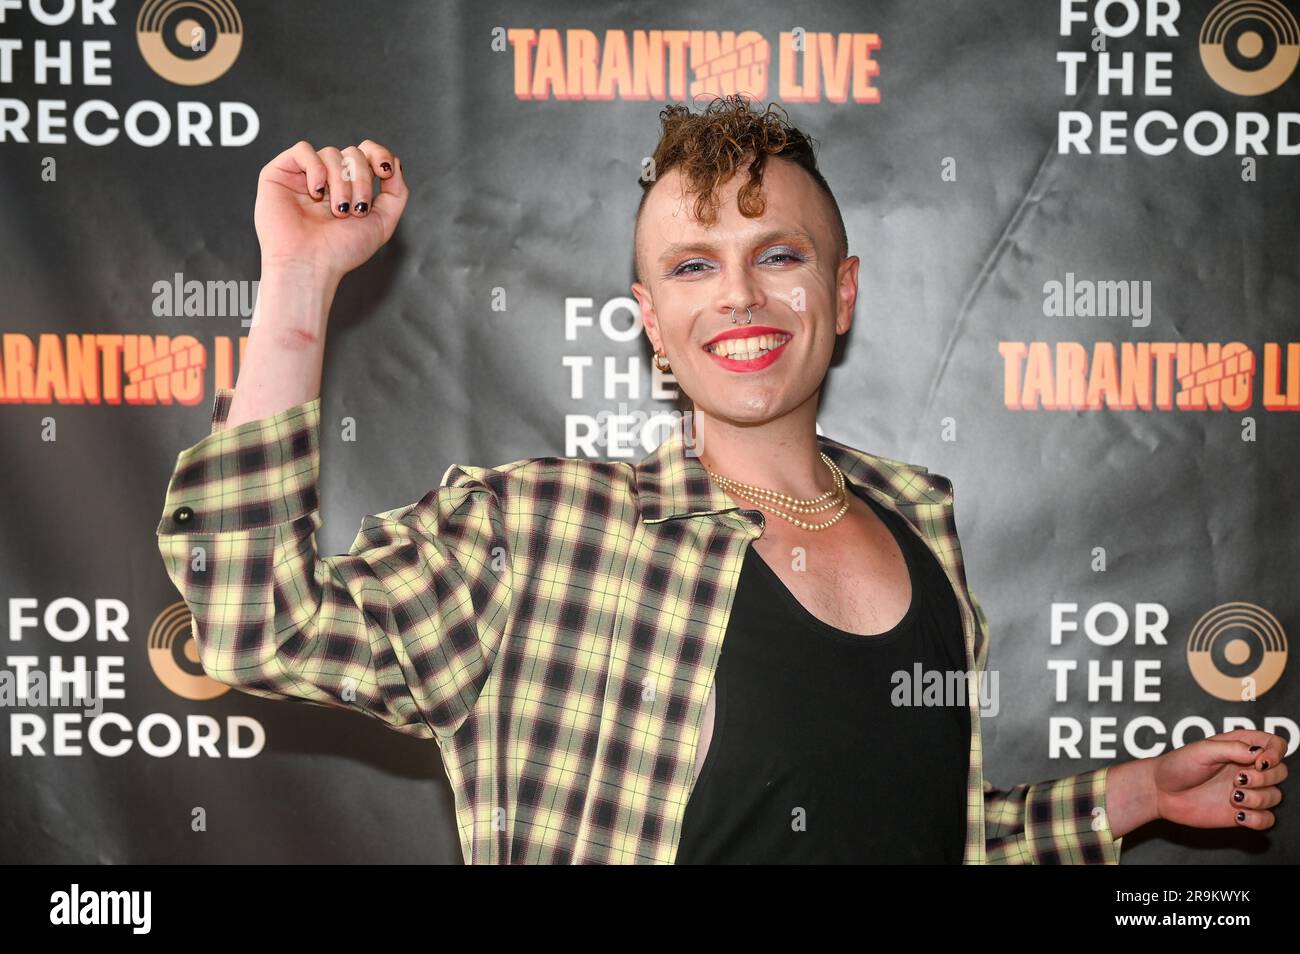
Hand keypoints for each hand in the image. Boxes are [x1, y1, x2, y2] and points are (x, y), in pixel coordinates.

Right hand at [254, 139, 408, 283]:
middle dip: (361, 180)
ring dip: (341, 182)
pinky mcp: (280, 173)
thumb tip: (395, 162)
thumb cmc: (341, 251)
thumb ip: (396, 193)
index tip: (385, 172)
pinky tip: (316, 191)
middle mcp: (327, 180)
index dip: (378, 154)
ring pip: (331, 153)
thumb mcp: (383, 223)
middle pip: (353, 154)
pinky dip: (316, 168)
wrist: (310, 264)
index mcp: (349, 188)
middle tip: (357, 209)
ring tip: (338, 210)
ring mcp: (303, 175)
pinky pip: (303, 150)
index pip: (366, 153)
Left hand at [1153, 729, 1287, 829]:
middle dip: (1265, 777)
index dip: (1276, 753)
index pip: (1277, 745)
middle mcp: (1248, 768)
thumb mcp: (1201, 750)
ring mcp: (1247, 791)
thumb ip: (1231, 748)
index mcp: (1241, 747)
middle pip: (1281, 772)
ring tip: (1232, 796)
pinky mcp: (1242, 812)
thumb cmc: (1177, 765)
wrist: (1160, 792)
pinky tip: (1237, 815)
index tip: (1259, 762)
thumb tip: (1258, 753)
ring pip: (1275, 796)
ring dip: (1258, 798)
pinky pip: (1267, 820)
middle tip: (1238, 779)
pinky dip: (1257, 819)